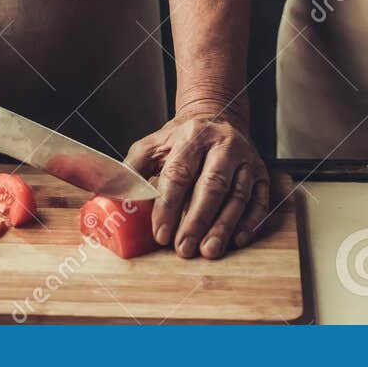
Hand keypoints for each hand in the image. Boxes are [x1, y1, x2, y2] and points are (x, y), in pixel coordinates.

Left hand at [125, 110, 270, 259]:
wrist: (216, 116)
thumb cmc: (180, 139)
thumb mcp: (151, 146)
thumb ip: (131, 170)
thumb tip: (107, 195)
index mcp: (192, 137)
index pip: (179, 174)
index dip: (169, 206)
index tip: (161, 234)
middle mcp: (223, 145)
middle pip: (212, 186)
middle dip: (197, 220)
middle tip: (184, 248)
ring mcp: (245, 158)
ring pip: (238, 195)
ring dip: (224, 226)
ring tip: (209, 250)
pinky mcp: (261, 171)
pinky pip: (260, 199)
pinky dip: (251, 221)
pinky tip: (238, 239)